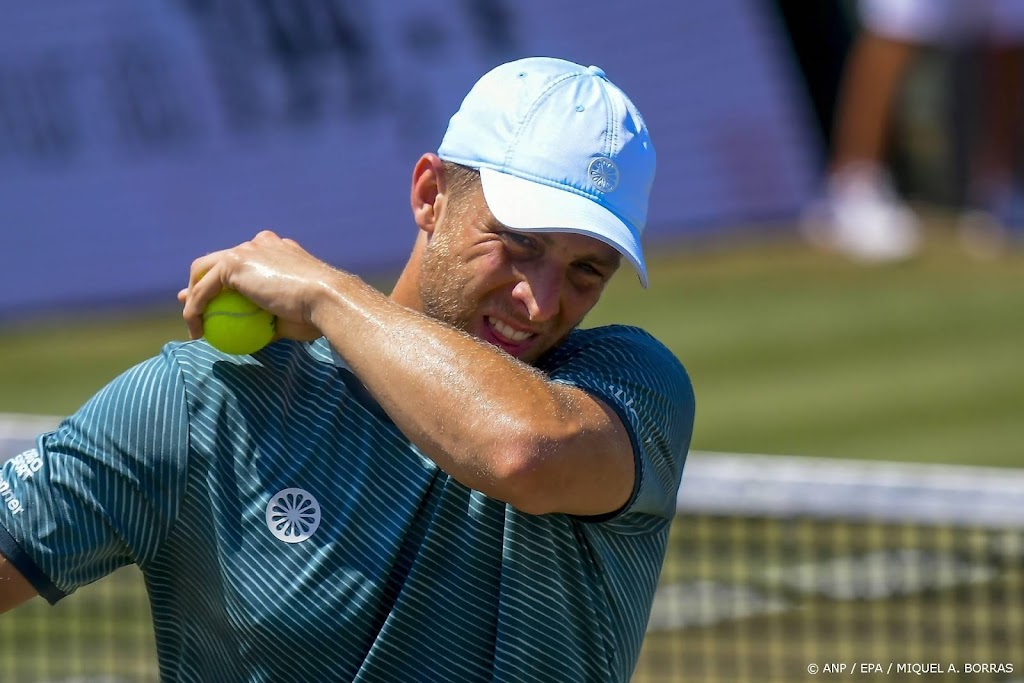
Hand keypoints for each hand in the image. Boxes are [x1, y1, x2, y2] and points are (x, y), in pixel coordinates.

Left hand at [178, 230, 330, 343]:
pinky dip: (195, 309)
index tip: (219, 302)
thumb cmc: (317, 313)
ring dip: (194, 296)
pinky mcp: (233, 262)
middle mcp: (259, 243)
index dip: (226, 281)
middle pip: (219, 260)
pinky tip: (196, 329)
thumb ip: (268, 318)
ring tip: (194, 322)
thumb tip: (257, 333)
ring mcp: (246, 249)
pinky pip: (204, 289)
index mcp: (276, 250)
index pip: (242, 262)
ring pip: (205, 269)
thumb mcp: (290, 316)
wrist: (326, 299)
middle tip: (192, 303)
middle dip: (201, 280)